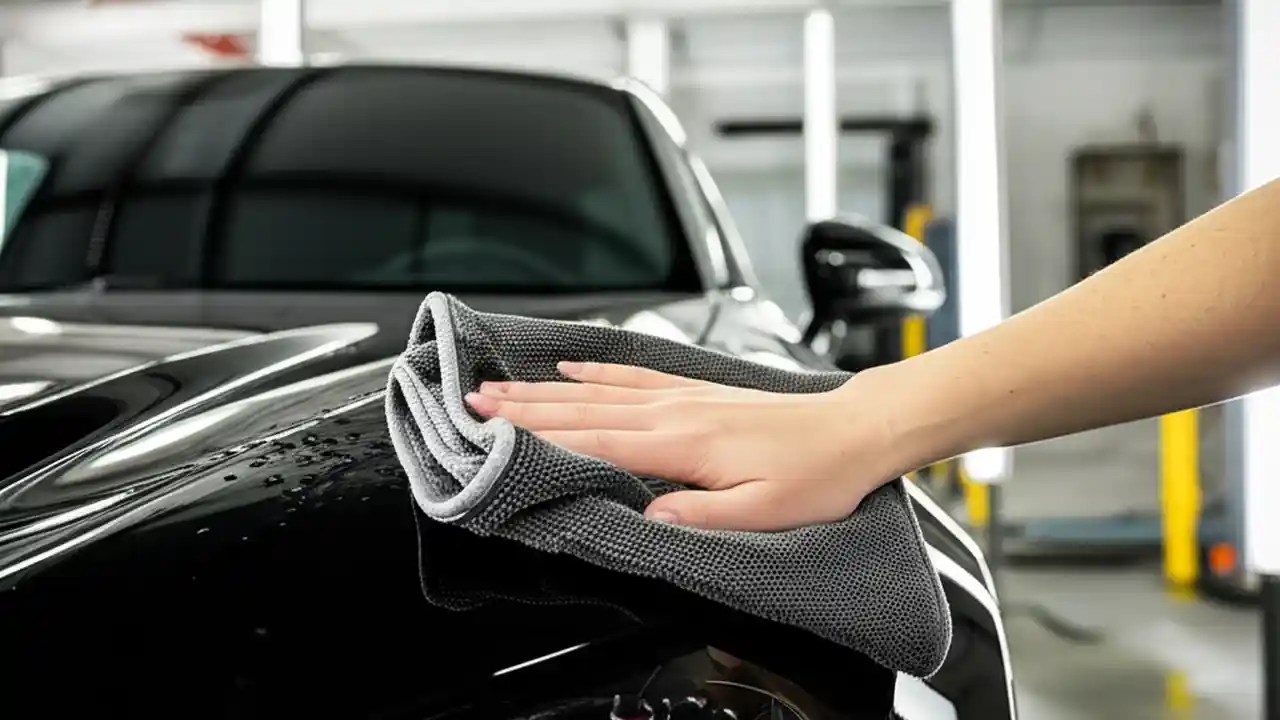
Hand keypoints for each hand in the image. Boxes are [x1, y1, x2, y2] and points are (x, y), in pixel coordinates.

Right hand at [464, 361, 909, 530]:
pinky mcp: (694, 392)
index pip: (594, 440)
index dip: (538, 435)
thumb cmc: (815, 474)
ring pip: (598, 391)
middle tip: (471, 401)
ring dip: (545, 390)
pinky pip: (633, 376)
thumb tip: (647, 521)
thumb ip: (701, 516)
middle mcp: (674, 411)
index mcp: (683, 443)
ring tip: (501, 385)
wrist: (854, 429)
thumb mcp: (765, 512)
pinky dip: (596, 373)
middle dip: (522, 408)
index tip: (492, 428)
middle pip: (582, 410)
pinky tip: (571, 368)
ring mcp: (682, 396)